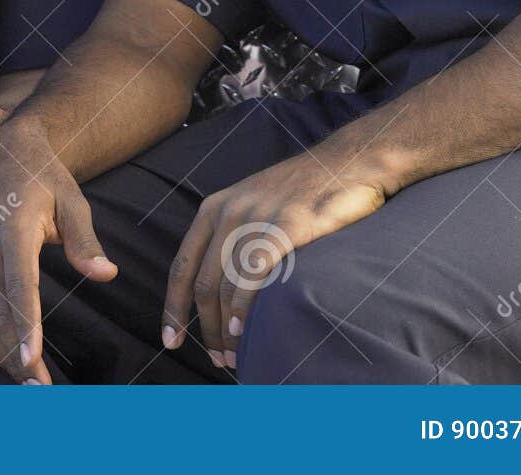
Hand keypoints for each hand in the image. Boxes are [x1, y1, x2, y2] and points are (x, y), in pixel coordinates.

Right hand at [0, 120, 116, 383]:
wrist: (2, 154)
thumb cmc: (45, 179)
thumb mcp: (72, 199)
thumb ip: (85, 239)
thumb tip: (106, 273)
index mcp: (14, 228)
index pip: (19, 285)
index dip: (25, 325)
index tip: (33, 361)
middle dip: (16, 355)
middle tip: (42, 391)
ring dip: (2, 354)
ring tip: (30, 384)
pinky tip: (11, 359)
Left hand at [162, 151, 387, 369]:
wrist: (350, 161)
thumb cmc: (307, 190)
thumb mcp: (255, 204)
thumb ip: (235, 236)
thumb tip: (223, 289)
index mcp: (214, 208)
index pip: (181, 266)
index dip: (172, 308)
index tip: (170, 339)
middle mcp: (228, 213)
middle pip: (202, 283)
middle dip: (204, 329)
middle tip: (217, 360)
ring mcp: (256, 218)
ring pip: (226, 285)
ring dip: (225, 329)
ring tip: (234, 357)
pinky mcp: (286, 226)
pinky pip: (253, 274)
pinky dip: (243, 306)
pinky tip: (243, 329)